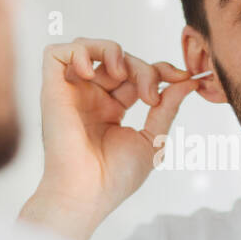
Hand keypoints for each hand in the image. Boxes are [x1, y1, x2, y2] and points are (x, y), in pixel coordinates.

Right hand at [19, 37, 204, 239]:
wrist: (87, 193)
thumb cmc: (115, 177)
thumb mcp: (153, 139)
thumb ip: (168, 107)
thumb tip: (188, 81)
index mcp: (111, 109)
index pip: (136, 74)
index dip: (159, 70)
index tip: (183, 78)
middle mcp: (90, 97)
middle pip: (119, 59)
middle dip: (143, 68)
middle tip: (151, 96)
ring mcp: (71, 92)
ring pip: (89, 46)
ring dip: (113, 51)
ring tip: (123, 75)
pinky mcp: (52, 89)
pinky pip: (57, 52)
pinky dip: (79, 51)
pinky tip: (93, 73)